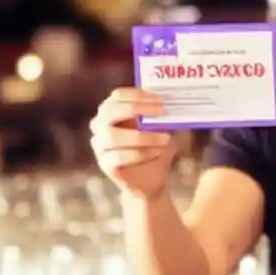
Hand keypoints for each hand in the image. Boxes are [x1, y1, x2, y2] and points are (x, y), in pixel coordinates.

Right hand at [90, 87, 173, 201]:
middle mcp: (101, 125)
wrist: (151, 179)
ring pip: (113, 136)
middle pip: (110, 111)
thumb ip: (163, 114)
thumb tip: (175, 101)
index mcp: (113, 110)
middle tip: (161, 111)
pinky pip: (117, 157)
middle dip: (136, 109)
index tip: (160, 100)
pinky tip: (157, 153)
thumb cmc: (155, 146)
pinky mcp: (105, 164)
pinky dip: (139, 154)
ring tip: (165, 139)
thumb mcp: (162, 127)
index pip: (118, 96)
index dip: (138, 95)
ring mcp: (100, 146)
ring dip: (142, 136)